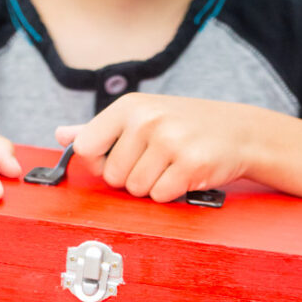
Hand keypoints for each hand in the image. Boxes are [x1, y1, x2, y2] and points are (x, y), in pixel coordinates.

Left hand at [56, 93, 255, 201]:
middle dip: (131, 178)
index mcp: (128, 106)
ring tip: (171, 167)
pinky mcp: (190, 164)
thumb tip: (61, 135)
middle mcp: (147, 119)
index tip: (120, 156)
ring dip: (152, 187)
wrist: (240, 131)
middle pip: (112, 176)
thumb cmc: (185, 125)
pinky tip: (184, 175)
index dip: (100, 162)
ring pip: (136, 189)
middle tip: (156, 161)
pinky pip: (160, 196)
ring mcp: (170, 141)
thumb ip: (98, 129)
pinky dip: (171, 193)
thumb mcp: (141, 116)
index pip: (86, 148)